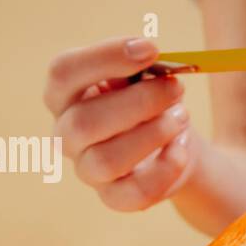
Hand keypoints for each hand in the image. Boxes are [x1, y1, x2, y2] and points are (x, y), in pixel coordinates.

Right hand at [44, 37, 195, 210]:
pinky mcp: (114, 197)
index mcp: (66, 94)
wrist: (178, 145)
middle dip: (139, 102)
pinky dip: (165, 168)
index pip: (63, 72)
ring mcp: (87, 169)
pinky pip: (135, 193)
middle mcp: (67, 133)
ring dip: (152, 135)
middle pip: (84, 122)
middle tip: (176, 87)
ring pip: (106, 160)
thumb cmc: (154, 103)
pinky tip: (181, 148)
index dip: (105, 57)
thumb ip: (142, 69)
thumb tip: (150, 60)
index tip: (150, 48)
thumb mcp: (148, 78)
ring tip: (181, 117)